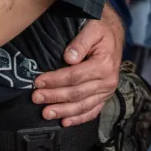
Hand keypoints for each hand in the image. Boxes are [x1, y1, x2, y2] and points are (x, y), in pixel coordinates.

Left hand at [32, 10, 122, 125]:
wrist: (114, 34)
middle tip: (36, 98)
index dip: (55, 80)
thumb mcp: (92, 28)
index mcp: (104, 65)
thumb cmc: (101, 29)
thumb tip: (68, 58)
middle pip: (76, 93)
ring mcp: (107, 91)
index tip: (38, 82)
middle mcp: (108, 81)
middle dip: (54, 97)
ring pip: (83, 106)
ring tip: (46, 113)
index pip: (75, 76)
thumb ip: (81, 42)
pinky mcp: (105, 96)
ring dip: (63, 111)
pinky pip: (92, 111)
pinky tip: (65, 122)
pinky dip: (78, 118)